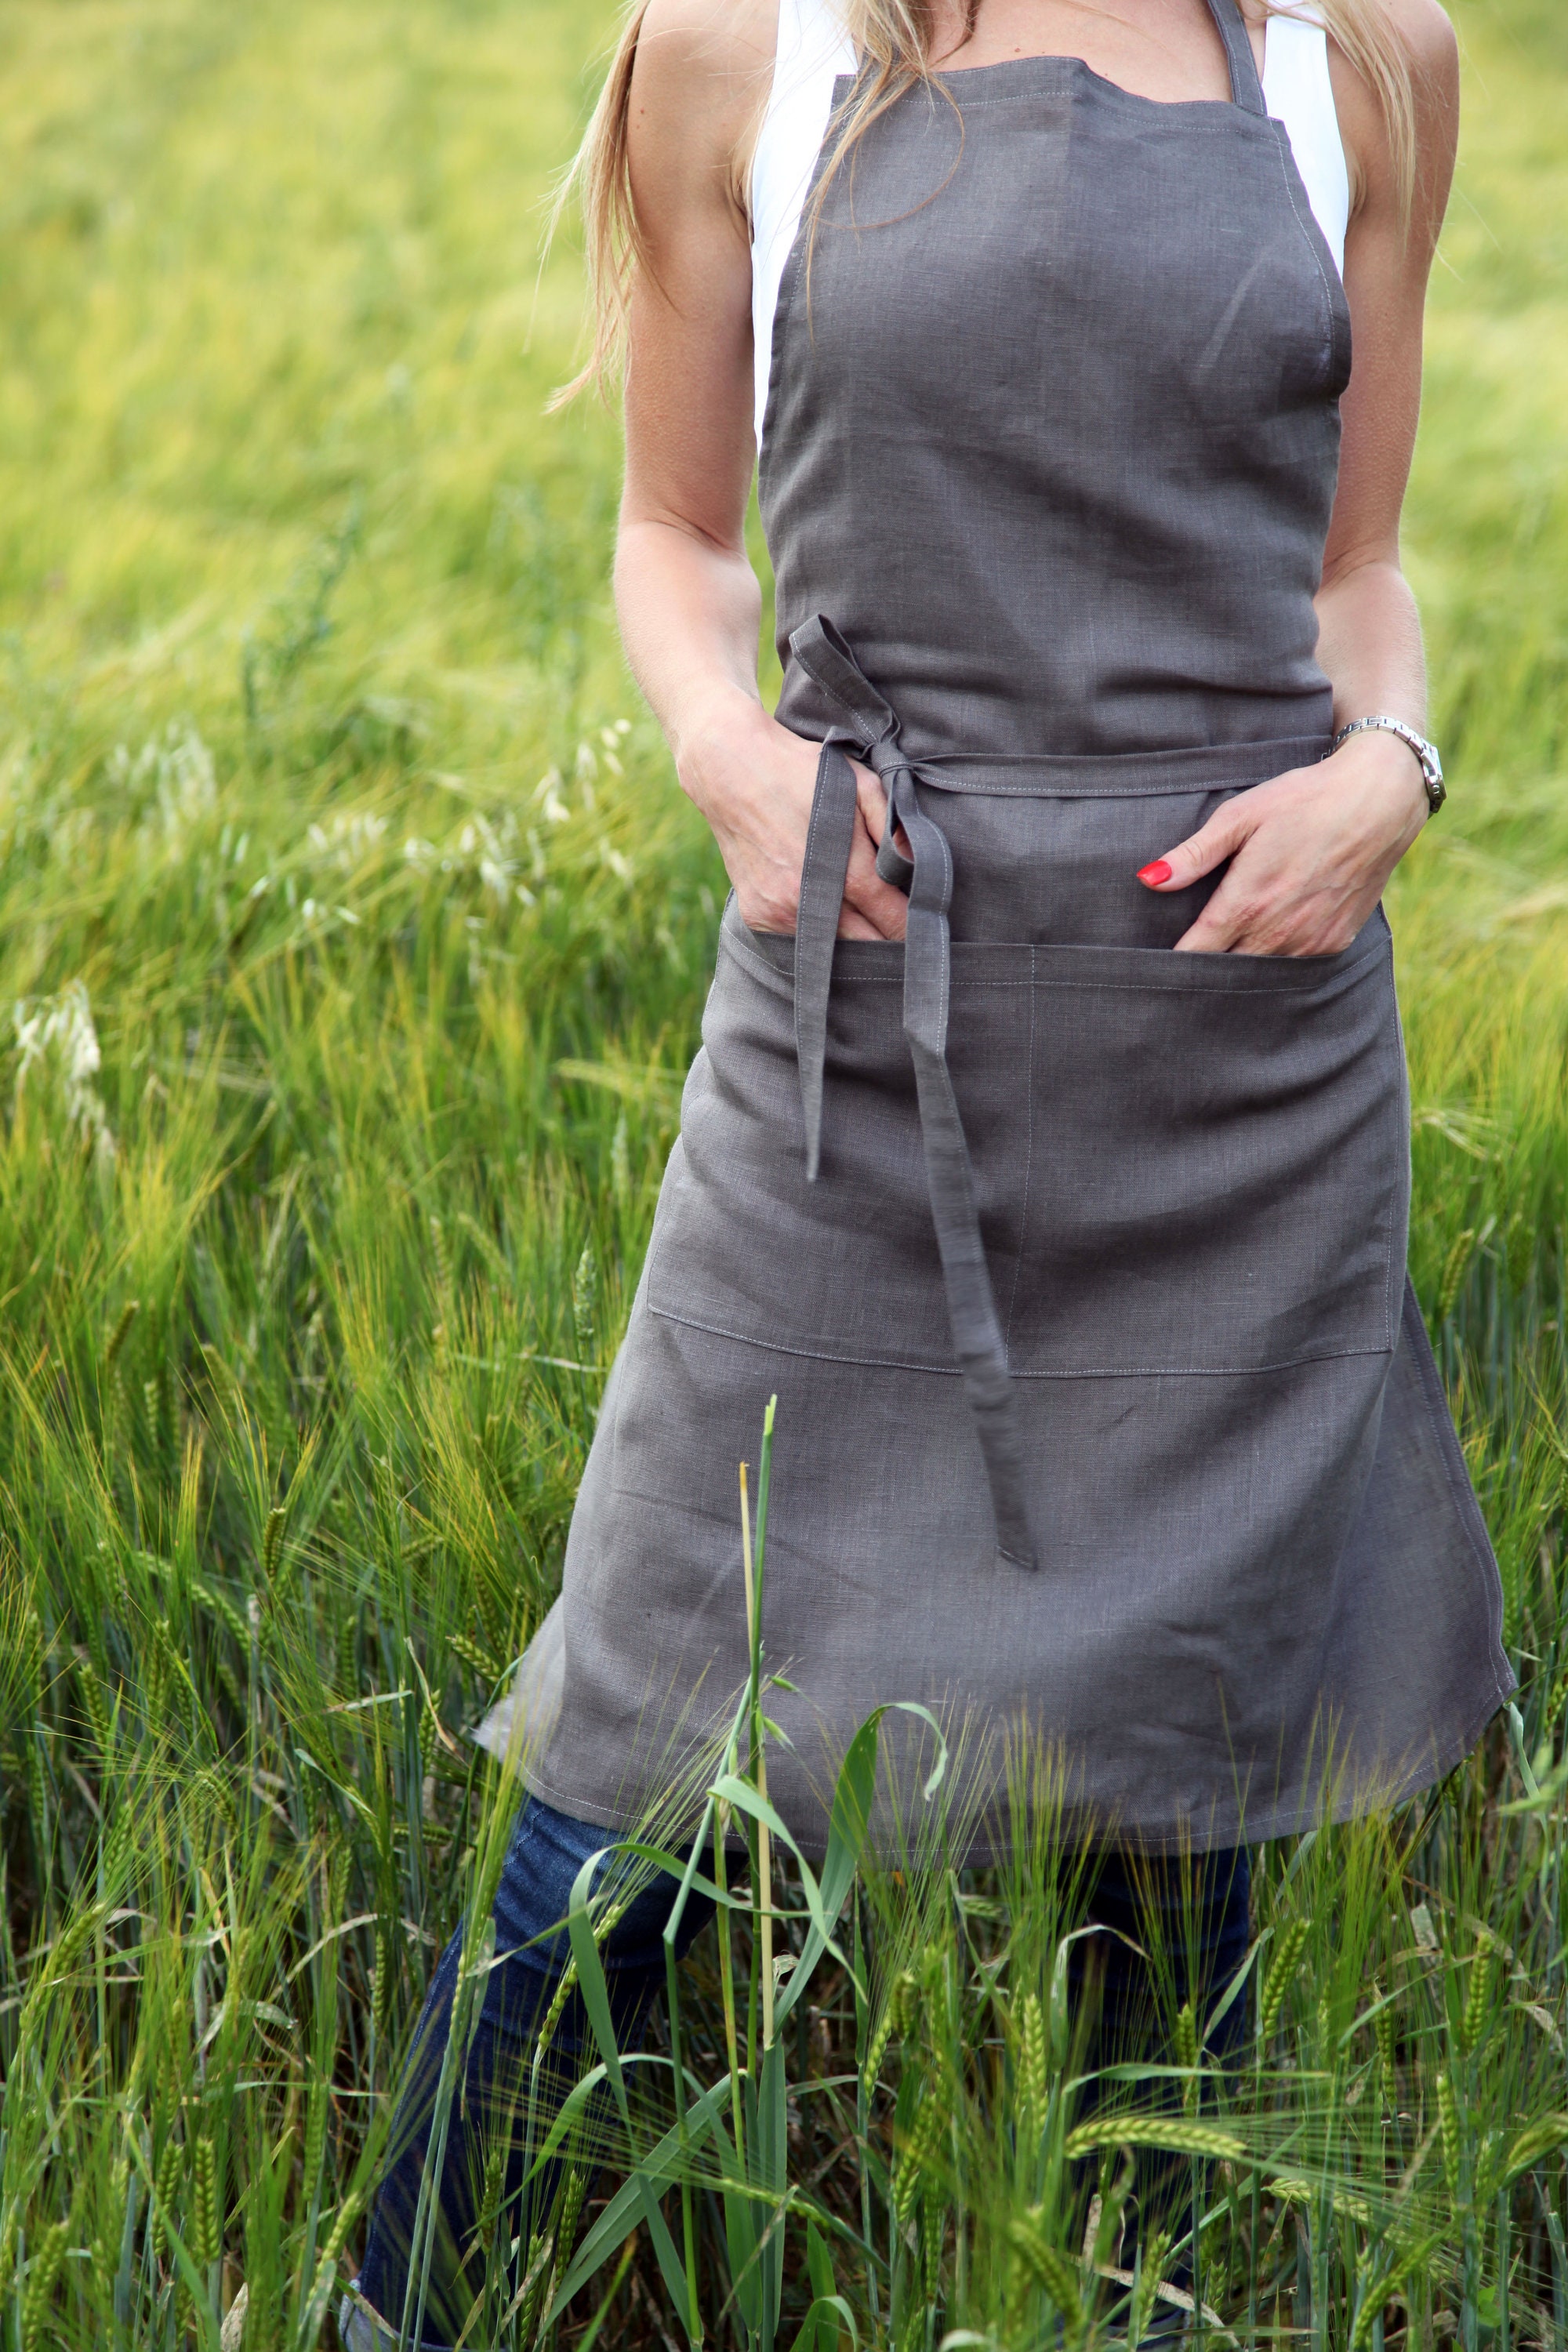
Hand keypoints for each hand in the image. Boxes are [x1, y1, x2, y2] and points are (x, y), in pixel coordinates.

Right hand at [676, 689, 908, 939]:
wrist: (730, 770)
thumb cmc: (800, 772)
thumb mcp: (859, 783)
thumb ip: (892, 825)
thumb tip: (916, 864)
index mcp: (844, 872)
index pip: (892, 920)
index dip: (913, 929)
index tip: (925, 929)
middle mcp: (810, 900)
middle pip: (865, 944)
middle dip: (886, 940)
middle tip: (901, 931)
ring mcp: (779, 911)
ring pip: (830, 948)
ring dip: (851, 939)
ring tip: (865, 922)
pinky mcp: (757, 915)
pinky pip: (797, 939)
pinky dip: (815, 932)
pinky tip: (823, 910)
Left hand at [1136, 730, 1430, 955]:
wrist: (1379, 800)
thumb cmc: (1303, 801)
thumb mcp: (1241, 816)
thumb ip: (1194, 855)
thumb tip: (1148, 880)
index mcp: (1246, 904)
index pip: (1194, 955)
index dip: (1172, 963)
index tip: (1152, 964)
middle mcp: (1277, 933)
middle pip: (1223, 971)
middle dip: (1202, 969)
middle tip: (1184, 961)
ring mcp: (1308, 942)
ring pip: (1259, 973)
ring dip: (1239, 966)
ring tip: (1222, 955)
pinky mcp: (1334, 943)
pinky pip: (1293, 966)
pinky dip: (1276, 959)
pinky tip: (1266, 941)